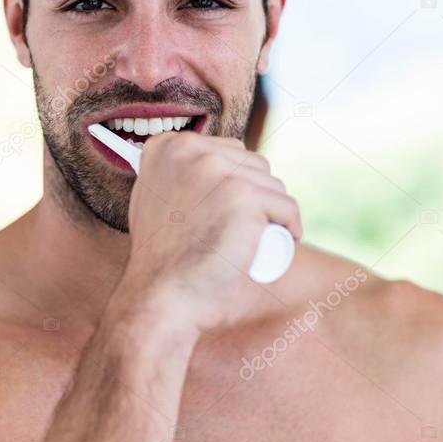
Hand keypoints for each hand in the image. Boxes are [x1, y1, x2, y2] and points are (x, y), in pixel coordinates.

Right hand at [115, 131, 302, 332]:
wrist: (162, 295)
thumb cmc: (160, 259)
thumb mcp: (150, 199)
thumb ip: (164, 173)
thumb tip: (187, 158)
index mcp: (167, 146)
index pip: (227, 151)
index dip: (236, 181)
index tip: (230, 211)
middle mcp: (189, 149)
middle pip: (252, 164)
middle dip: (258, 194)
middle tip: (244, 231)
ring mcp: (216, 170)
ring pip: (272, 186)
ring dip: (274, 212)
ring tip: (257, 240)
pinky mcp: (243, 195)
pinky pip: (287, 207)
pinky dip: (292, 226)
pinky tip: (288, 237)